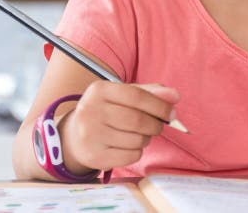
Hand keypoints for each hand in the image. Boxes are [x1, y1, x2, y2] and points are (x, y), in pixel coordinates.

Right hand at [59, 82, 179, 172]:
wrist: (73, 137)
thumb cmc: (104, 112)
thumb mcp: (121, 96)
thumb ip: (148, 92)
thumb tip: (175, 95)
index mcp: (99, 90)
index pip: (137, 96)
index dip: (159, 105)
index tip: (172, 112)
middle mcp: (91, 111)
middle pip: (138, 120)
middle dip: (155, 124)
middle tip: (158, 126)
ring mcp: (91, 135)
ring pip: (136, 139)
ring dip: (146, 138)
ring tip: (139, 134)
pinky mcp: (95, 156)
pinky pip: (131, 156)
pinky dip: (137, 151)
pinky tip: (128, 145)